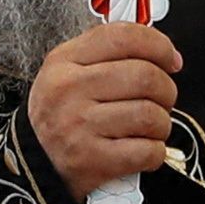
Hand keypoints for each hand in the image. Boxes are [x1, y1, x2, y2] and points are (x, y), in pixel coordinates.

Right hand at [27, 21, 181, 199]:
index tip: (170, 60)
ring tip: (149, 128)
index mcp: (64, 61)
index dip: (158, 45)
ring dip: (161, 124)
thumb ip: (109, 55)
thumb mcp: (68, 73)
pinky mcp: (91, 160)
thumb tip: (165, 53)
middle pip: (145, 76)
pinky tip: (142, 150)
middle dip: (166, 91)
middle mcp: (69, 89)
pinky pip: (147, 151)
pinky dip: (155, 152)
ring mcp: (78, 125)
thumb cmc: (62, 116)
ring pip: (150, 115)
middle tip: (161, 101)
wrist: (34, 167)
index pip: (123, 37)